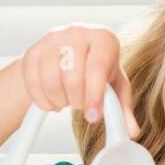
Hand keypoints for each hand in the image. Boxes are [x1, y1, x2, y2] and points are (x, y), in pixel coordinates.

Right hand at [18, 24, 140, 136]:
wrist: (65, 56)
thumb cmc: (95, 71)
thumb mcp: (114, 87)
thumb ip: (122, 109)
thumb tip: (132, 132)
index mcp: (103, 38)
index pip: (97, 69)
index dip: (94, 96)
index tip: (93, 117)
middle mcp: (78, 32)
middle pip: (73, 78)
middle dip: (77, 100)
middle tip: (81, 104)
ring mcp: (52, 38)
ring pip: (51, 81)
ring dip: (60, 101)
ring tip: (67, 99)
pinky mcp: (33, 50)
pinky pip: (34, 84)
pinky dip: (43, 100)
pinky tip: (52, 99)